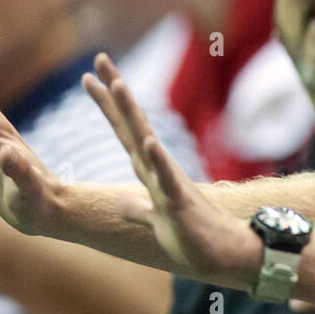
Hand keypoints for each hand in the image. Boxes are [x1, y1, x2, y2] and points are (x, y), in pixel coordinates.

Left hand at [82, 53, 261, 285]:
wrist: (222, 255)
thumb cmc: (191, 237)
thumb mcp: (156, 221)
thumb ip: (139, 209)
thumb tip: (124, 204)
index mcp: (149, 171)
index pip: (124, 130)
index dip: (108, 104)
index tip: (91, 77)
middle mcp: (158, 167)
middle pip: (132, 123)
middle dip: (115, 92)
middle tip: (100, 58)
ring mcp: (168, 181)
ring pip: (145, 141)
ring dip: (132, 114)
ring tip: (117, 85)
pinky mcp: (178, 202)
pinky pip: (166, 178)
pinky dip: (157, 160)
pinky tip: (147, 142)